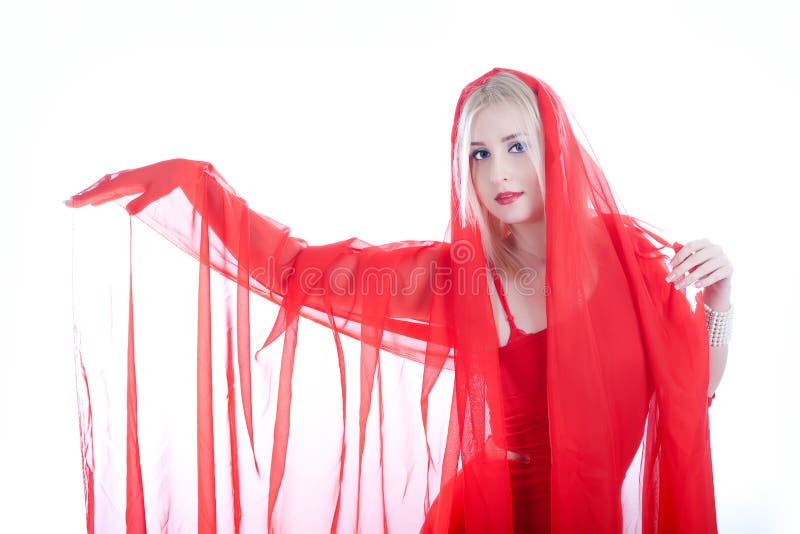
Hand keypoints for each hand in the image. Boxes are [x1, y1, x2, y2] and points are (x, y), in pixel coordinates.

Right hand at [65, 158, 207, 214]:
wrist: (177, 168)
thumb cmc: (169, 180)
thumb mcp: (159, 192)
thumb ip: (143, 201)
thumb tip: (128, 212)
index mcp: (127, 179)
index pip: (103, 190)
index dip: (88, 196)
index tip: (74, 202)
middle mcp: (123, 178)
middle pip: (98, 187)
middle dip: (83, 195)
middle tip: (66, 204)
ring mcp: (125, 180)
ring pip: (102, 187)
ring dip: (89, 194)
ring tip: (75, 202)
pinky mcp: (130, 183)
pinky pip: (110, 190)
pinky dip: (101, 195)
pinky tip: (95, 203)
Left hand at [666, 238, 732, 309]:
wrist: (719, 280)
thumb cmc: (701, 267)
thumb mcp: (692, 260)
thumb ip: (684, 255)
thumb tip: (672, 249)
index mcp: (705, 242)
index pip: (690, 246)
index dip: (679, 256)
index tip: (669, 266)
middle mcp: (716, 248)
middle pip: (695, 258)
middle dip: (680, 269)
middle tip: (669, 279)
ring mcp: (724, 258)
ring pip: (704, 269)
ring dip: (689, 279)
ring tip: (679, 286)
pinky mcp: (729, 269)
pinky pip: (714, 276)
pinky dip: (703, 282)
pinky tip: (694, 286)